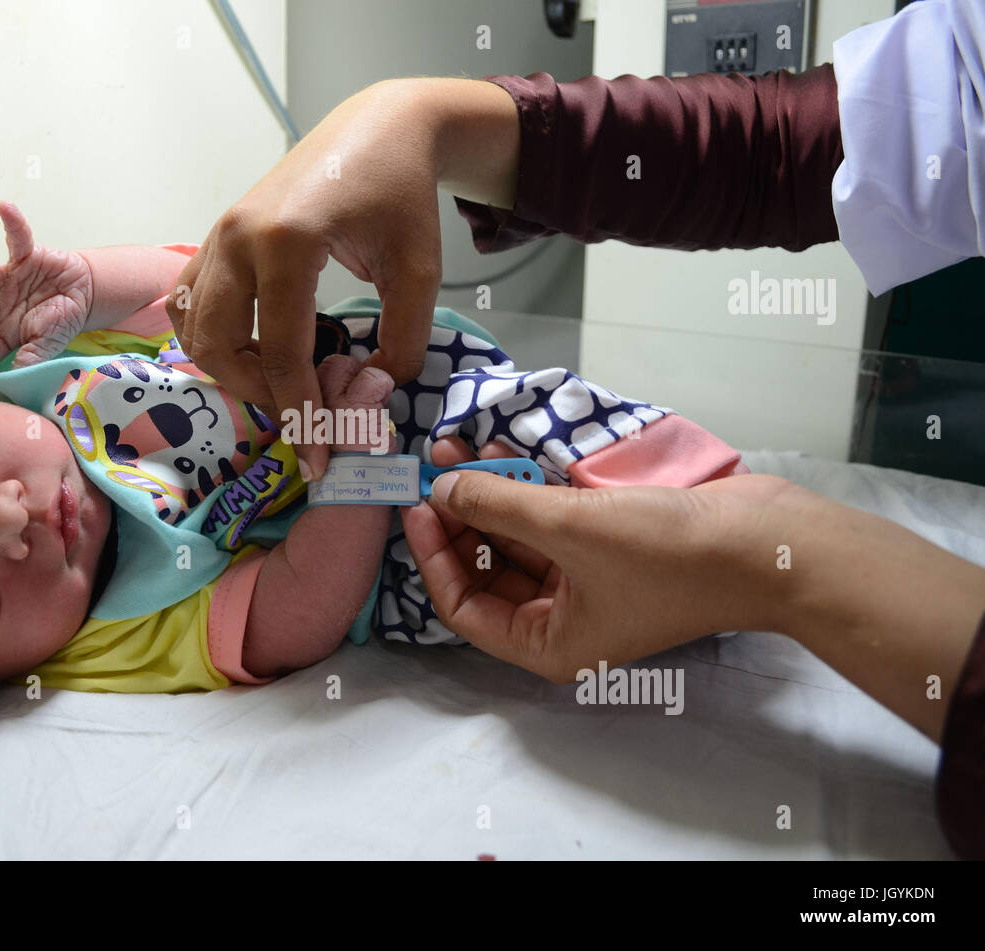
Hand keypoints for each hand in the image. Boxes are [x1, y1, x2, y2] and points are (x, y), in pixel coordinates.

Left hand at [0, 201, 94, 370]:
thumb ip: (34, 355)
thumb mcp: (51, 343)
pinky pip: (18, 237)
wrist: (84, 293)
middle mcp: (0, 304)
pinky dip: (12, 222)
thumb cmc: (62, 321)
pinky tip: (4, 207)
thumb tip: (19, 371)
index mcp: (5, 331)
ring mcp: (9, 279)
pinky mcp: (25, 255)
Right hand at [165, 80, 443, 481]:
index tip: (318, 459)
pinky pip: (190, 301)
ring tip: (281, 380)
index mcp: (287, 242)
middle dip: (259, 394)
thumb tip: (369, 397)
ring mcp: (218, 233)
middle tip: (303, 411)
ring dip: (230, 368)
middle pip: (219, 346)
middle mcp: (238, 237)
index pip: (284, 353)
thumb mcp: (418, 271)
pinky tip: (257, 349)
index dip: (303, 415)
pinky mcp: (215, 236)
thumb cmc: (402, 196)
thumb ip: (401, 340)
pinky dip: (214, 337)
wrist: (379, 129)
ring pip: (194, 327)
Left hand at [401, 437, 801, 680]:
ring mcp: (588, 582)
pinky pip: (551, 520)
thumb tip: (443, 488)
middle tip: (439, 467)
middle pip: (488, 569)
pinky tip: (506, 450)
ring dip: (493, 496)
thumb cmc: (667, 554)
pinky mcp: (609, 546)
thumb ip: (498, 505)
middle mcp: (563, 619)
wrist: (766, 542)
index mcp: (549, 643)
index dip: (434, 555)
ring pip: (518, 539)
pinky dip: (530, 489)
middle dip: (462, 517)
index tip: (416, 504)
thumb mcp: (568, 528)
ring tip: (462, 448)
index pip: (464, 607)